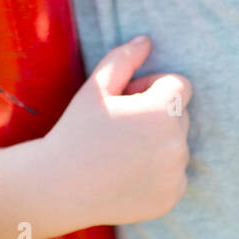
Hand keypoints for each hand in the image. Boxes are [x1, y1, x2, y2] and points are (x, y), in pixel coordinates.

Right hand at [45, 35, 192, 225]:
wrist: (58, 187)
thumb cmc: (75, 131)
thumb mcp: (95, 87)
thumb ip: (124, 59)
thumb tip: (147, 40)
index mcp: (163, 110)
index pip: (180, 86)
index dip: (153, 87)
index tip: (127, 100)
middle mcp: (177, 143)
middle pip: (180, 116)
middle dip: (155, 115)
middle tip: (118, 127)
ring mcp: (176, 174)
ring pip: (177, 146)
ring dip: (158, 144)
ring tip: (120, 152)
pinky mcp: (171, 198)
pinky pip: (175, 176)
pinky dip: (158, 174)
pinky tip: (127, 175)